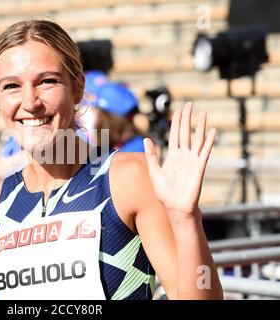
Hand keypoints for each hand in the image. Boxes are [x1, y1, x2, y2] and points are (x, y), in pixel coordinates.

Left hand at [143, 102, 215, 219]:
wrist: (175, 206)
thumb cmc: (164, 192)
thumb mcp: (154, 172)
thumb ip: (151, 155)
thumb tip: (146, 139)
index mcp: (172, 155)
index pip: (174, 134)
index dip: (176, 122)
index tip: (178, 110)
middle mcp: (183, 155)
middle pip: (185, 132)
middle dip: (187, 119)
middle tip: (190, 105)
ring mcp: (192, 160)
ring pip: (197, 139)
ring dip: (200, 127)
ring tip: (203, 113)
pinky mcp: (199, 167)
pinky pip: (205, 152)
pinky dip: (209, 142)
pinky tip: (213, 131)